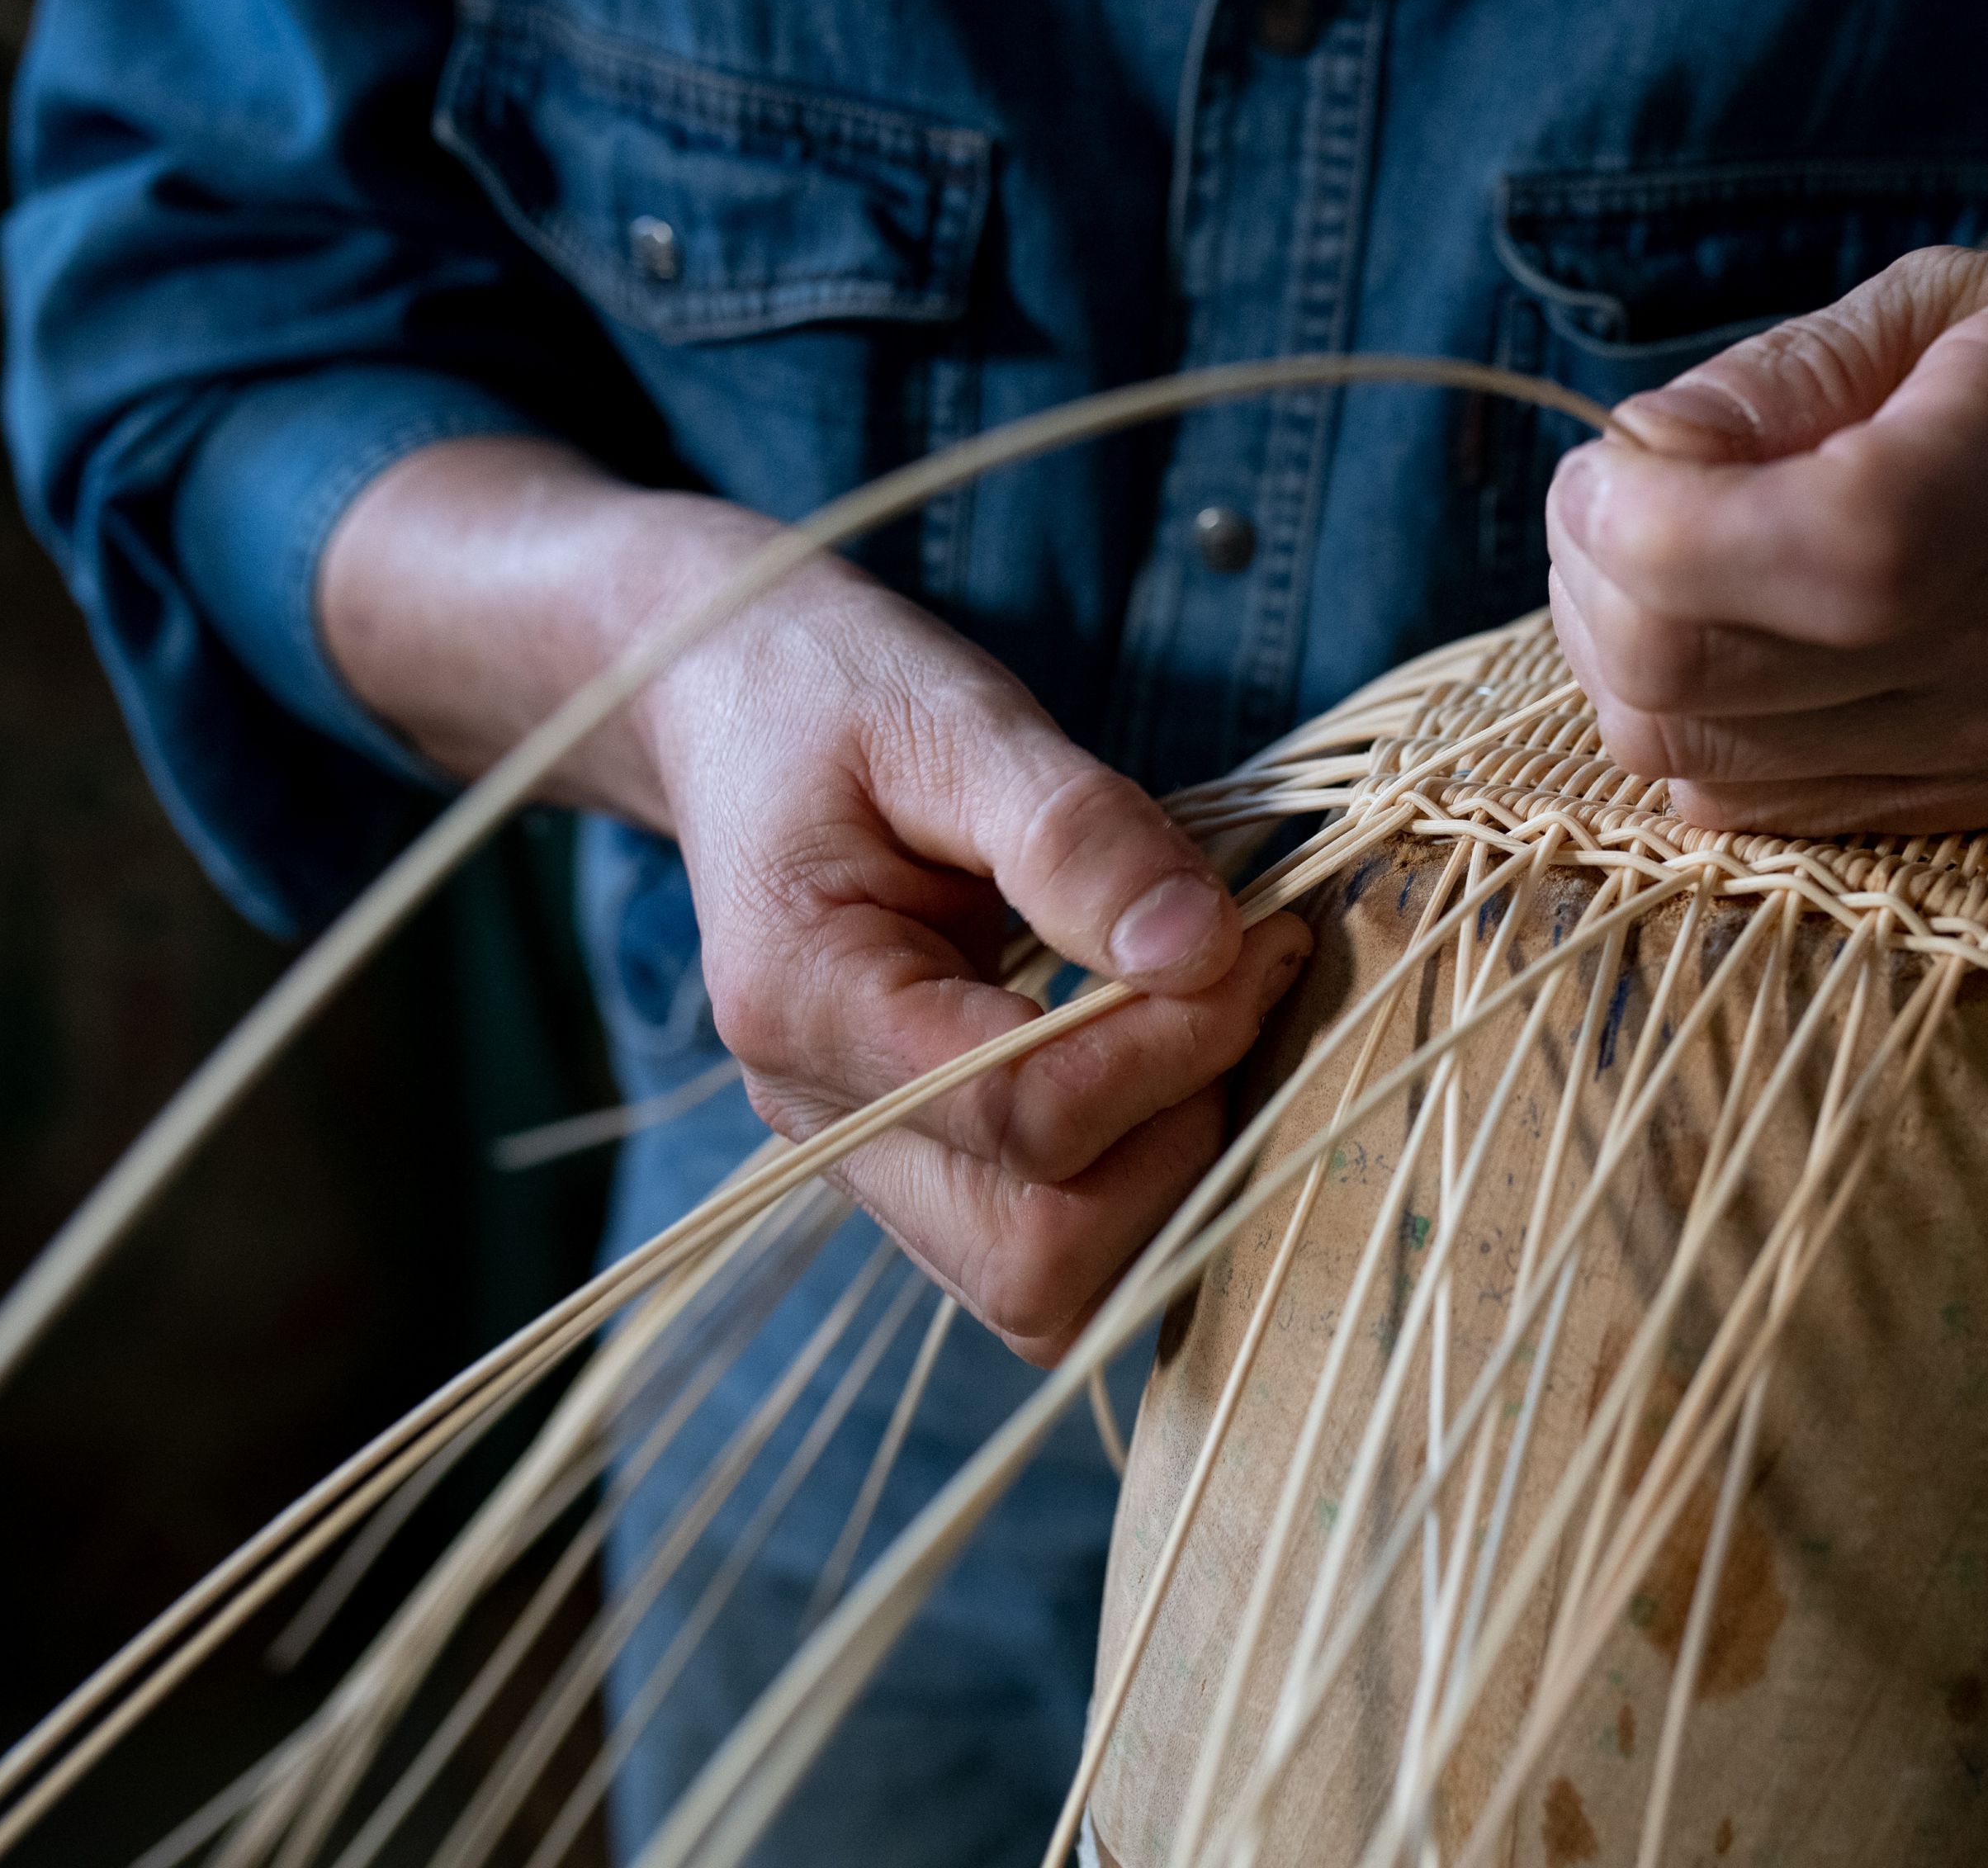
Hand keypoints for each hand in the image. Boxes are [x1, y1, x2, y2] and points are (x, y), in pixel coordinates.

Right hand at [321, 442, 1306, 1362]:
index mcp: (804, 1005)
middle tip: (1240, 987)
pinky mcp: (920, 1163)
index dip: (1174, 1045)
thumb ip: (1074, 832)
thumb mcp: (952, 717)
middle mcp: (821, 1121)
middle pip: (1034, 1262)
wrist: (730, 706)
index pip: (1025, 1115)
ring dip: (1168, 1181)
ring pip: (1045, 1292)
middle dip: (1177, 1140)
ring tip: (1212, 1025)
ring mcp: (867, 1161)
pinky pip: (1048, 1251)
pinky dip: (1140, 1185)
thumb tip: (1203, 949)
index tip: (1257, 934)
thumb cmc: (832, 695)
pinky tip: (1176, 1060)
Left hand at [1544, 243, 1987, 834]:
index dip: (1651, 511)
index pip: (1814, 543)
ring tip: (1657, 565)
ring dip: (1622, 660)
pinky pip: (1752, 812)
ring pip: (1697, 764)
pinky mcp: (1964, 821)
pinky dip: (1692, 731)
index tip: (1616, 456)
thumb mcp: (1977, 300)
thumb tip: (1631, 456)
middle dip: (1594, 582)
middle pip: (1701, 678)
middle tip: (1612, 504)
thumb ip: (1787, 375)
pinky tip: (1725, 639)